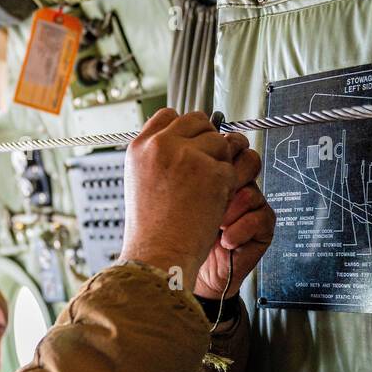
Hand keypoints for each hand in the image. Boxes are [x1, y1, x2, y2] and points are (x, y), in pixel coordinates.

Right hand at [119, 110, 247, 290]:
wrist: (159, 256)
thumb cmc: (150, 231)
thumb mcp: (140, 182)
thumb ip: (157, 156)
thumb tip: (181, 141)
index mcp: (140, 147)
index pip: (169, 115)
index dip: (183, 129)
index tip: (188, 144)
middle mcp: (162, 146)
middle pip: (199, 121)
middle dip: (206, 141)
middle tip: (204, 168)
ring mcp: (189, 157)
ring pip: (220, 142)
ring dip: (219, 164)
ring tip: (203, 192)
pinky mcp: (213, 173)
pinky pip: (232, 168)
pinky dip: (227, 186)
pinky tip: (209, 203)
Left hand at [194, 147, 275, 299]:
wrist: (188, 271)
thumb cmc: (181, 235)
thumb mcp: (177, 197)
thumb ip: (184, 169)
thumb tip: (182, 145)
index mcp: (218, 172)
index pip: (231, 145)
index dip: (220, 155)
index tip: (203, 170)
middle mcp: (238, 185)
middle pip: (248, 160)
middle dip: (226, 180)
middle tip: (209, 200)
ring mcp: (252, 205)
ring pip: (251, 191)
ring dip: (228, 210)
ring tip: (214, 225)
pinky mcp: (263, 226)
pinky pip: (259, 217)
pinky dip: (238, 230)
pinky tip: (224, 240)